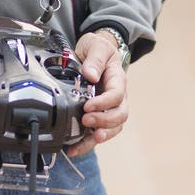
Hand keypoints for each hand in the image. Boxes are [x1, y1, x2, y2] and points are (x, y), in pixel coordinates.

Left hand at [66, 30, 128, 157]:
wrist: (94, 51)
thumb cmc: (97, 48)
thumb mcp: (96, 46)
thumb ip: (95, 59)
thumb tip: (91, 75)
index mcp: (117, 79)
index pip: (117, 95)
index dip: (104, 103)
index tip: (88, 105)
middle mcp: (117, 96)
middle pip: (120, 115)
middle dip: (104, 121)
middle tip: (86, 120)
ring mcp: (109, 107)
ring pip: (112, 127)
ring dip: (99, 135)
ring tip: (86, 140)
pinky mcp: (99, 115)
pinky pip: (98, 132)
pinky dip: (88, 143)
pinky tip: (74, 148)